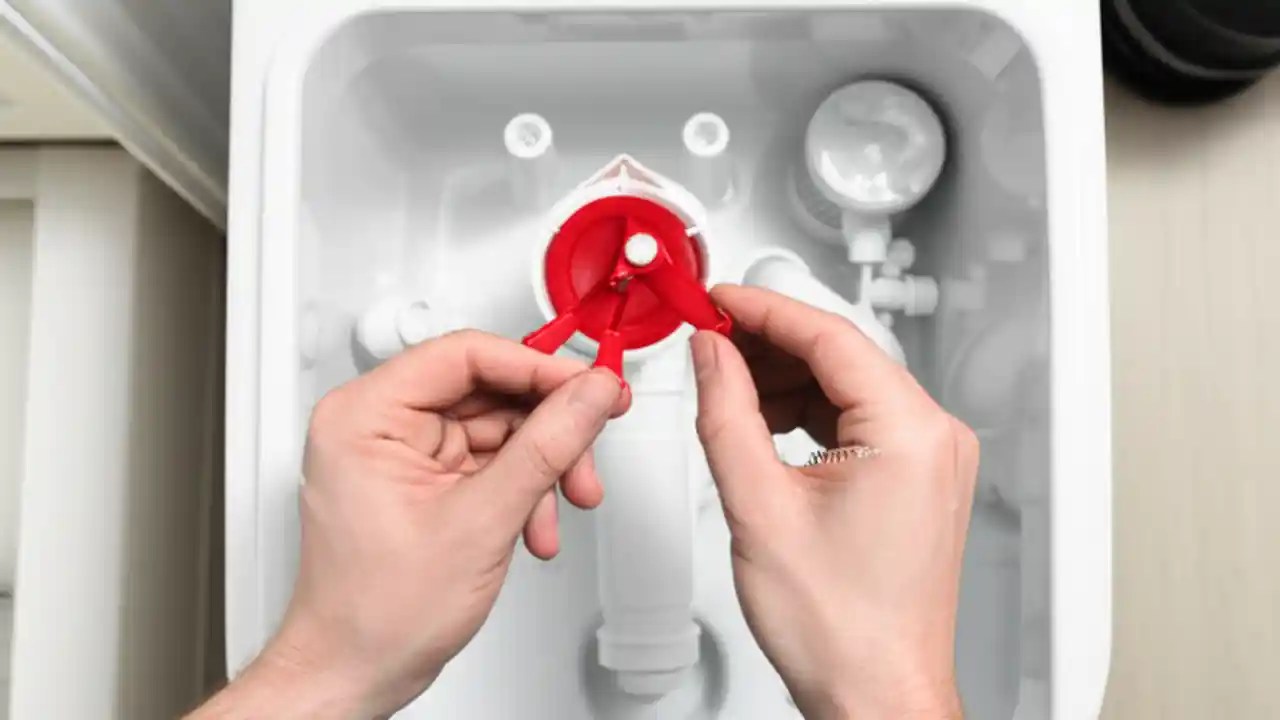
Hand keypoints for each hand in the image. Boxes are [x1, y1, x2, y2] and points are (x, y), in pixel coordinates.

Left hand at [192, 331, 626, 718]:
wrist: (355, 675)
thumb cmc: (375, 614)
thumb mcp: (480, 520)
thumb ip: (546, 447)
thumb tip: (589, 393)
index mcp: (365, 415)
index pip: (466, 355)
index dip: (538, 369)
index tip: (589, 387)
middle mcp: (378, 425)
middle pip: (489, 391)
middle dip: (547, 432)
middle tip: (588, 452)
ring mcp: (401, 454)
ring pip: (498, 429)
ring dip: (540, 469)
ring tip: (560, 506)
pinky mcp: (422, 481)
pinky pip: (489, 463)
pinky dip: (522, 491)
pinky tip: (534, 526)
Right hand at [690, 285, 977, 719]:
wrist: (877, 694)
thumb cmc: (839, 629)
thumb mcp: (757, 505)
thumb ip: (727, 412)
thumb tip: (712, 354)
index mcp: (910, 434)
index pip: (829, 336)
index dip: (762, 309)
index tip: (718, 299)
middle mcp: (935, 438)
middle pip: (841, 355)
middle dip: (769, 344)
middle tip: (708, 338)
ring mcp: (931, 460)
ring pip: (847, 386)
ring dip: (784, 379)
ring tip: (724, 384)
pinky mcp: (917, 479)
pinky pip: (857, 421)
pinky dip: (806, 414)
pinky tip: (761, 419)